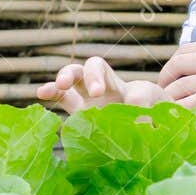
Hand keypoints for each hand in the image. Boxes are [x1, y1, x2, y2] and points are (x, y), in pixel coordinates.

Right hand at [36, 58, 167, 113]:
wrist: (155, 126)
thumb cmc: (153, 107)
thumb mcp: (153, 99)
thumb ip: (144, 100)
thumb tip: (133, 110)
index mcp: (113, 82)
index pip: (99, 69)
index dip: (94, 77)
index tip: (97, 93)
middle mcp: (97, 89)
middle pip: (79, 72)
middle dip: (71, 76)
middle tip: (65, 89)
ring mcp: (87, 103)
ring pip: (67, 85)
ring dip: (57, 85)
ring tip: (45, 90)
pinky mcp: (81, 119)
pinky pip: (64, 103)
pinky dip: (52, 97)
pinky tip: (40, 94)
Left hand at [158, 27, 195, 111]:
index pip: (184, 51)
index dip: (170, 65)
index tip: (168, 79)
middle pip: (179, 66)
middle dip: (165, 81)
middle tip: (162, 94)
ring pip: (184, 87)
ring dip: (171, 98)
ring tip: (167, 109)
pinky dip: (183, 110)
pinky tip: (179, 116)